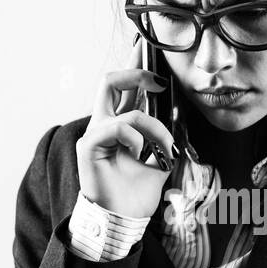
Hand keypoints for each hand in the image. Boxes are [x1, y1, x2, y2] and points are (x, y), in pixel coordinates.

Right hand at [75, 38, 177, 218]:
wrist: (124, 218)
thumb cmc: (138, 191)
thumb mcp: (161, 157)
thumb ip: (165, 133)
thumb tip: (178, 111)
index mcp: (120, 124)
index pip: (125, 87)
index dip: (136, 65)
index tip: (150, 49)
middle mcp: (105, 124)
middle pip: (109, 81)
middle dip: (135, 72)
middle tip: (160, 81)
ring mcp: (95, 134)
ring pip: (126, 110)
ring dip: (154, 127)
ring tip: (164, 149)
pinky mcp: (89, 146)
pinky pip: (117, 128)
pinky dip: (136, 138)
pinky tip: (142, 154)